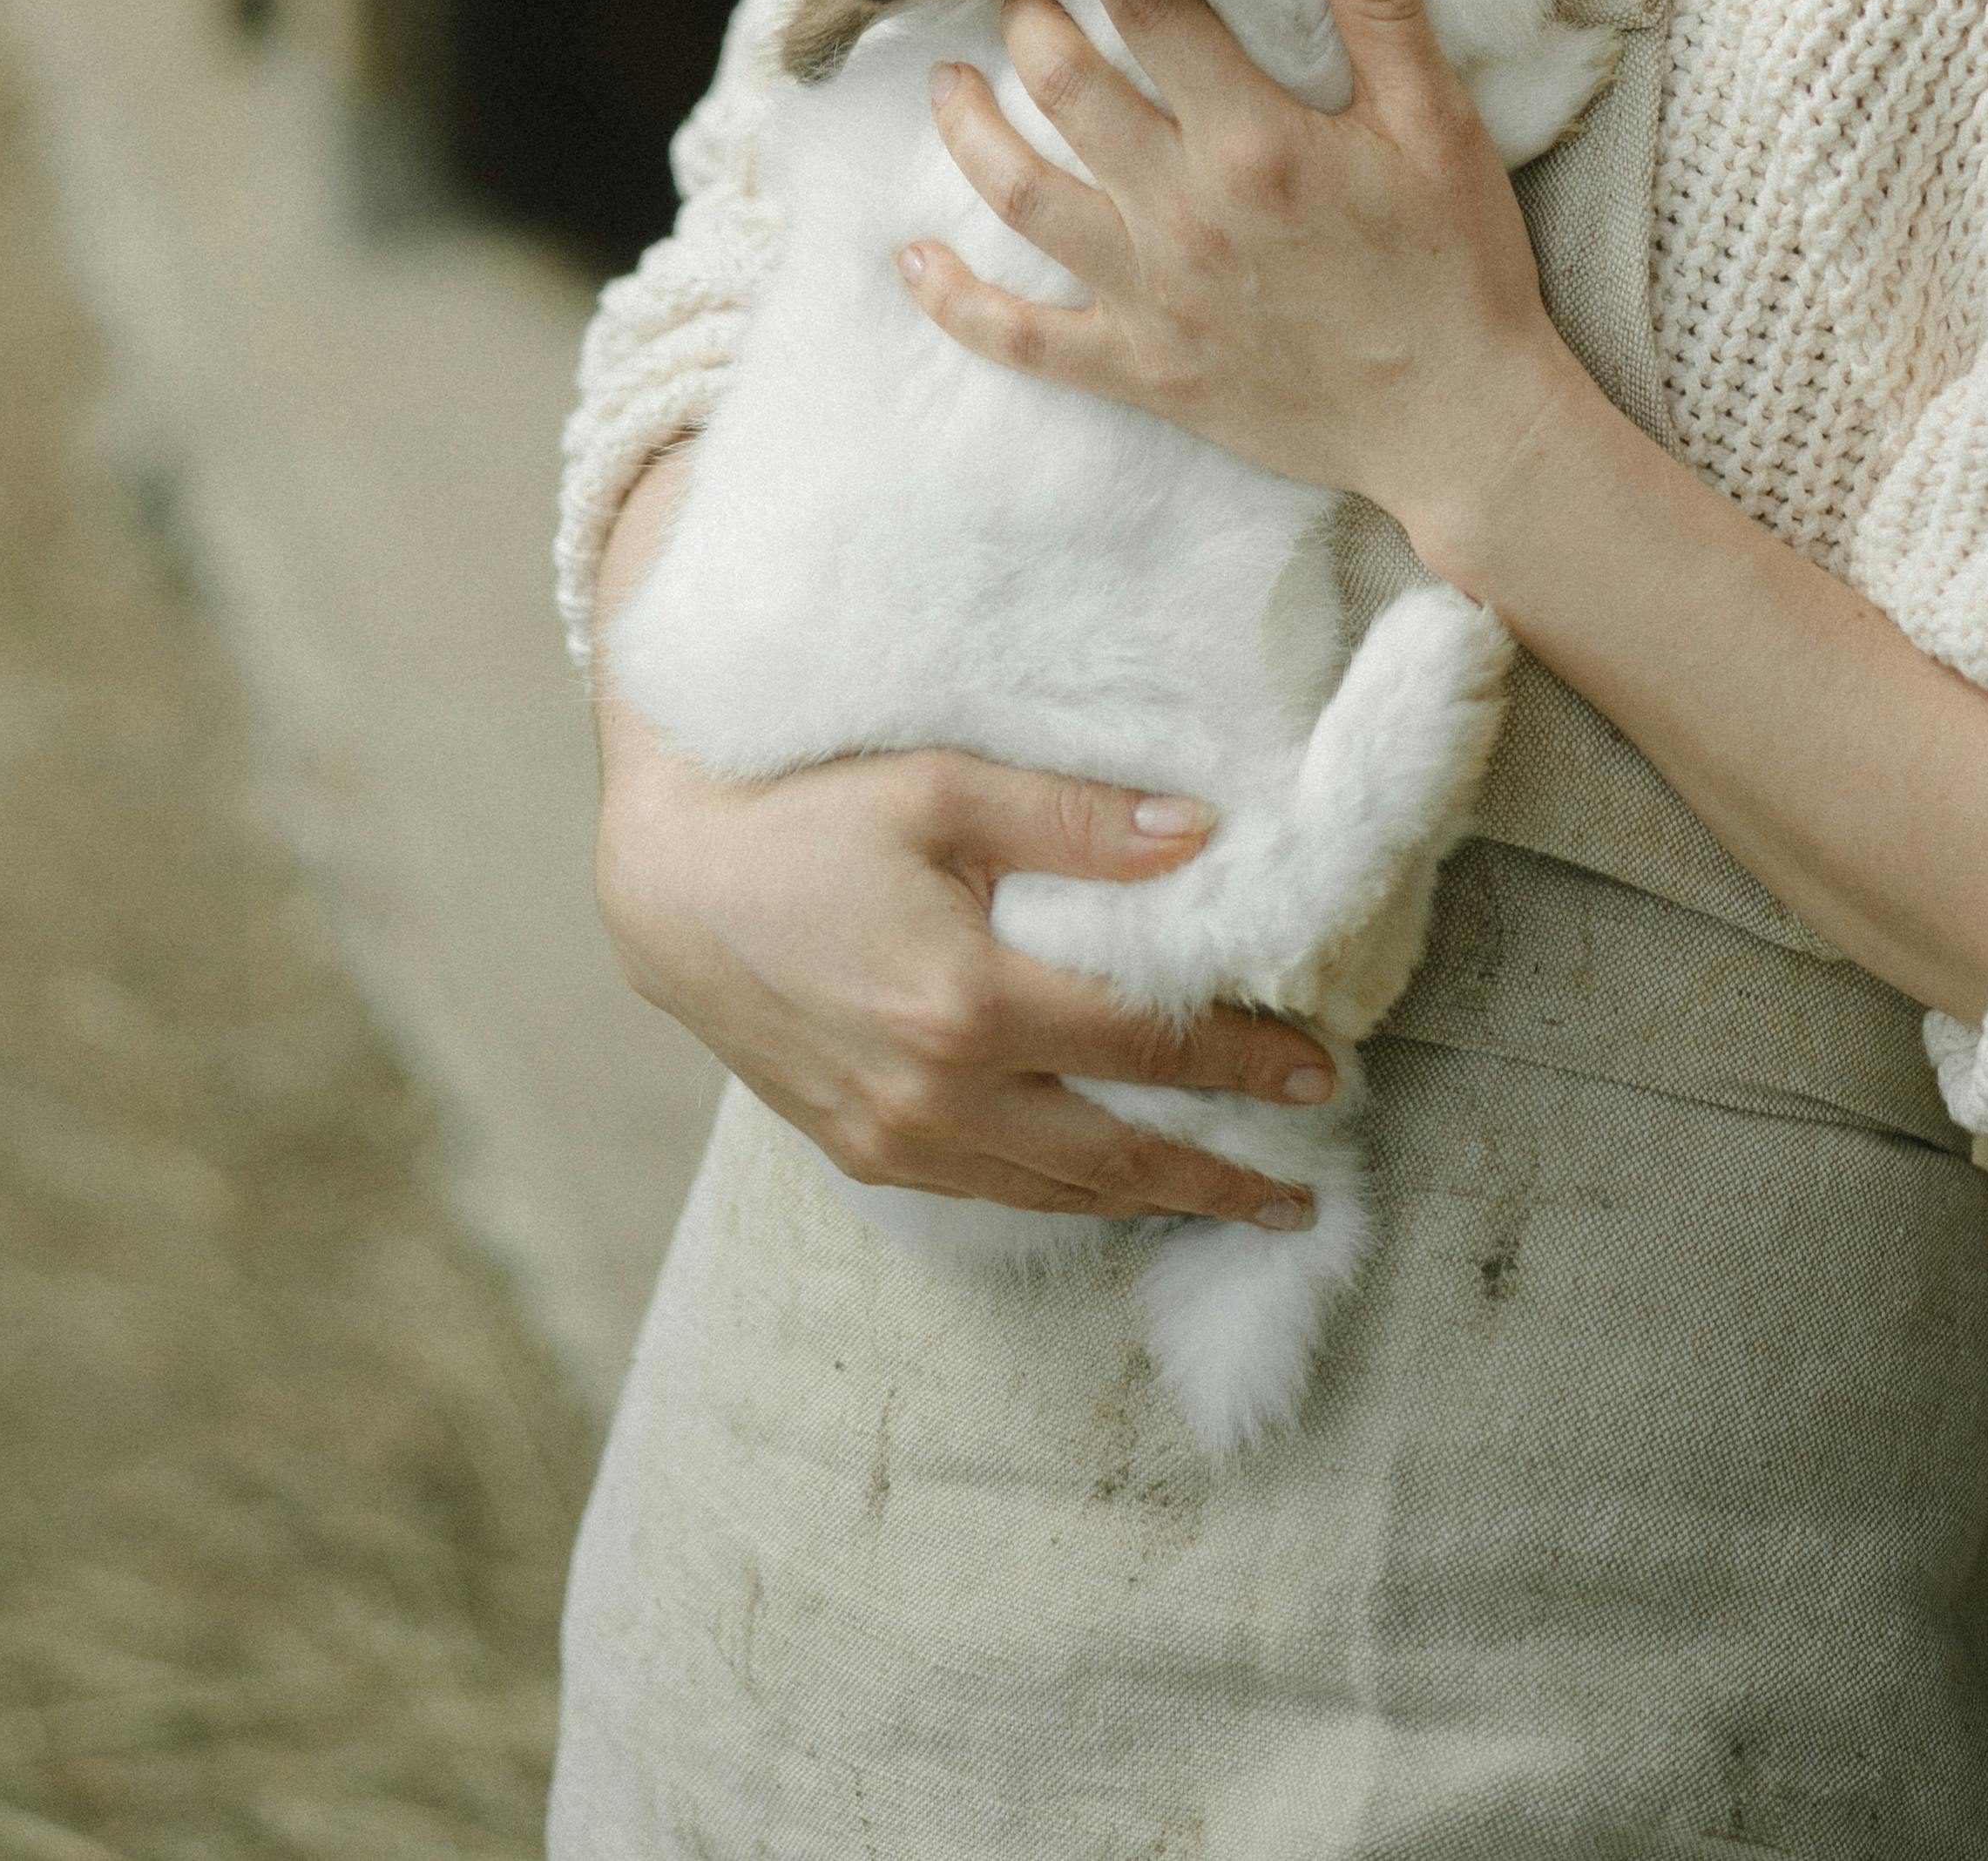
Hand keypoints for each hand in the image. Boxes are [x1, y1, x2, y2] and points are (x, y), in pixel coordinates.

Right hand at [591, 457, 1332, 1225]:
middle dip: (1220, 1176)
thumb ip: (1079, 823)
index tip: (1319, 1073)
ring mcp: (895, 1138)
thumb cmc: (805, 812)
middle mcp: (938, 1093)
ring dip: (1150, 1199)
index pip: (1146, 1046)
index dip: (1242, 1062)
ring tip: (1232, 1199)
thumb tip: (1203, 837)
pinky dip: (1063, 1194)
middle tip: (1303, 1190)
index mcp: (970, 1001)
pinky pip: (989, 1190)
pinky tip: (1105, 1182)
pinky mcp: (862, 1152)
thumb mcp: (945, 789)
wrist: (667, 884)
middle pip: (1115, 1154)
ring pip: (1054, 1192)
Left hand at [908, 0, 1582, 543]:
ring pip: (1021, 194)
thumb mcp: (1437, 124)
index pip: (1155, 15)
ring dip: (970, 130)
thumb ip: (1382, 4)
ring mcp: (1152, 296)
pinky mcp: (1141, 370)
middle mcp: (1185, 212)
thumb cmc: (1458, 266)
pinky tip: (915, 262)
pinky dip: (958, 303)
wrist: (1461, 424)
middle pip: (1065, 88)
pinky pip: (1023, 338)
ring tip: (948, 85)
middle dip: (1029, 23)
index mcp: (1256, 142)